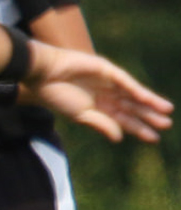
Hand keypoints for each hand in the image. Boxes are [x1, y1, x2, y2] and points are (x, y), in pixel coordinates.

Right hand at [30, 44, 172, 143]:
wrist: (43, 75)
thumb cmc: (56, 96)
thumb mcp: (80, 116)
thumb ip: (101, 124)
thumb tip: (120, 138)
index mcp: (98, 108)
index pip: (123, 120)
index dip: (138, 128)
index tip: (154, 139)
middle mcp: (106, 95)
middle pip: (132, 107)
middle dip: (148, 117)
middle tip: (166, 125)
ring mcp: (108, 82)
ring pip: (133, 95)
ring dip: (149, 103)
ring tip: (166, 112)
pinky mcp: (107, 70)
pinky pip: (126, 82)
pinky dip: (137, 91)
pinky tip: (149, 100)